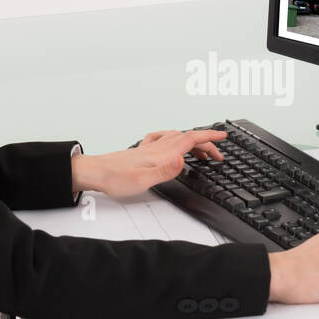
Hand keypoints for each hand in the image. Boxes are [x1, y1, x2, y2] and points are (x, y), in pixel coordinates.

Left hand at [71, 129, 227, 197]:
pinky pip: (163, 140)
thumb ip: (165, 170)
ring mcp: (150, 148)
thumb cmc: (116, 178)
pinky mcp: (142, 152)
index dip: (209, 138)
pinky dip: (174, 140)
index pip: (191, 140)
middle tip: (218, 153)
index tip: (223, 137)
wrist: (95, 173)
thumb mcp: (143, 180)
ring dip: (193, 142)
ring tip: (202, 153)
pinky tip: (172, 145)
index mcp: (162, 153)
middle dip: (206, 143)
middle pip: (188, 138)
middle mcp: (158, 147)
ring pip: (177, 139)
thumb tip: (183, 159)